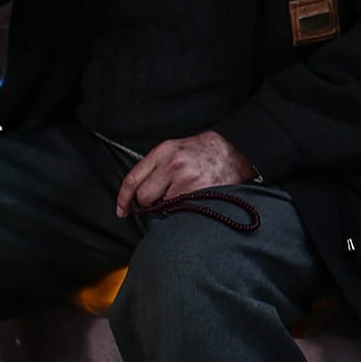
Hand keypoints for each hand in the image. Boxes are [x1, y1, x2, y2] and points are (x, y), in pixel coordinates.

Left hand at [115, 131, 258, 217]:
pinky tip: (195, 199)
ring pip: (164, 206)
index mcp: (163, 152)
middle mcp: (173, 164)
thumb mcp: (177, 150)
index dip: (123, 199)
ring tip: (187, 194)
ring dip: (171, 206)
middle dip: (149, 204)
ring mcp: (187, 179)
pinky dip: (185, 209)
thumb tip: (140, 194)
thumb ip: (157, 168)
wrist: (238, 150)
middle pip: (144, 196)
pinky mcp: (200, 192)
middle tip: (162, 201)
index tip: (122, 210)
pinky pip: (182, 210)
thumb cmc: (206, 152)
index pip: (133, 179)